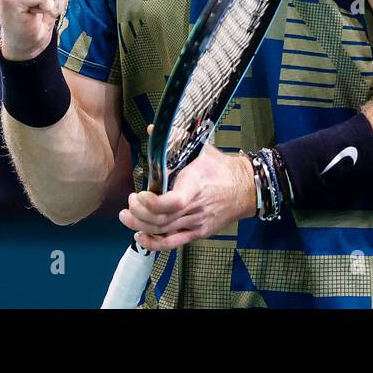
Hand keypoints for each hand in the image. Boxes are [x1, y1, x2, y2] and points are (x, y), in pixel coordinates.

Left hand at [119, 138, 256, 252]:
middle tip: (130, 202)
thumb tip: (152, 128)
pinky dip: (154, 243)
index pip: (175, 201)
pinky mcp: (198, 232)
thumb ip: (175, 138)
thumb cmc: (220, 167)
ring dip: (140, 225)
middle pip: (163, 219)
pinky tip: (140, 236)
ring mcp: (197, 222)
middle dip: (139, 213)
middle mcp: (196, 206)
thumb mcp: (201, 148)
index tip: (140, 194)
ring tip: (127, 216)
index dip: (153, 203)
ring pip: (164, 231)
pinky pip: (173, 243)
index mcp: (196, 184)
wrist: (246, 188)